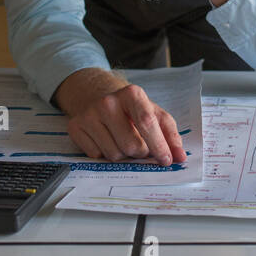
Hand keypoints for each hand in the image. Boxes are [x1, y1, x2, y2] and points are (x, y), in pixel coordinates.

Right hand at [54, 68, 186, 165]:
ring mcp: (89, 115)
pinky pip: (96, 156)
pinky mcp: (75, 127)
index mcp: (132, 94)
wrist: (97, 95)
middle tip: (141, 146)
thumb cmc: (131, 108)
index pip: (146, 123)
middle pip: (131, 145)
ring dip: (123, 155)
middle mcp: (108, 102)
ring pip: (114, 154)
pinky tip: (106, 139)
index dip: (158, 145)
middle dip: (140, 152)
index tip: (167, 160)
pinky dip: (104, 154)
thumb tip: (180, 157)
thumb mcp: (154, 113)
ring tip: (122, 139)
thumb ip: (169, 134)